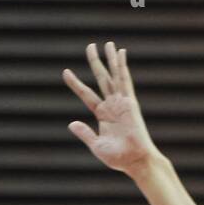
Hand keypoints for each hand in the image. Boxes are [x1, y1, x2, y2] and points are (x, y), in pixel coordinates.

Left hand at [63, 42, 159, 174]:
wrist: (136, 161)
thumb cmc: (120, 158)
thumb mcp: (97, 146)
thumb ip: (85, 134)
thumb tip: (71, 123)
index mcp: (103, 115)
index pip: (86, 94)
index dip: (76, 83)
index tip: (66, 72)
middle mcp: (113, 105)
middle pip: (102, 78)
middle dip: (96, 62)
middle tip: (90, 46)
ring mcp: (122, 102)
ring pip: (114, 75)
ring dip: (110, 59)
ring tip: (108, 43)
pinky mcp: (130, 102)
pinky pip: (124, 80)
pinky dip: (122, 66)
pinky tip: (120, 53)